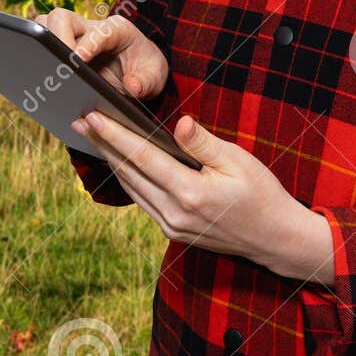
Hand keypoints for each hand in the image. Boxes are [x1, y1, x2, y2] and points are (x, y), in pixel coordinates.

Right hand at [32, 7, 168, 99]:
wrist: (136, 71)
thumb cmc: (145, 70)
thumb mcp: (155, 76)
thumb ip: (147, 81)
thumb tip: (132, 87)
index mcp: (117, 30)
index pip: (99, 31)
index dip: (88, 43)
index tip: (77, 59)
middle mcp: (90, 28)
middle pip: (61, 17)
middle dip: (55, 38)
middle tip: (57, 66)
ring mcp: (72, 37)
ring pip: (44, 25)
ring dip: (40, 44)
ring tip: (41, 69)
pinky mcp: (60, 48)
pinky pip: (40, 44)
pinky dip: (34, 55)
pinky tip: (35, 80)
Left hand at [69, 110, 334, 284]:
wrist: (275, 239)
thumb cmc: (261, 194)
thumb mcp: (238, 161)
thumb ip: (203, 143)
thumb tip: (179, 124)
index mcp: (190, 193)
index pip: (142, 157)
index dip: (114, 135)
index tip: (92, 116)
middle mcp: (174, 213)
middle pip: (129, 172)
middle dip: (103, 145)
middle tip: (79, 121)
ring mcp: (171, 226)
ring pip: (131, 188)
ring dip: (111, 161)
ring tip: (92, 137)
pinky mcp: (173, 231)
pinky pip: (142, 200)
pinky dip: (128, 178)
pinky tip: (119, 162)